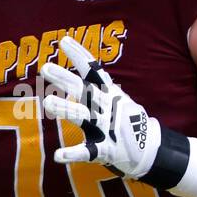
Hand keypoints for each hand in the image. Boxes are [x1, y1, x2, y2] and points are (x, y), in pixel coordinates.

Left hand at [39, 35, 159, 177]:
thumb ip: (98, 83)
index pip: (94, 71)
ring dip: (66, 109)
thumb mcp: (116, 97)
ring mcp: (106, 129)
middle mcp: (106, 108)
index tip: (64, 41)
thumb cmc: (126, 120)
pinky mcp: (105, 150)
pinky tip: (58, 155)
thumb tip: (82, 61)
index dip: (80, 56)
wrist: (150, 149)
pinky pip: (87, 152)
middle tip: (46, 68)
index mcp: (109, 94)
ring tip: (47, 102)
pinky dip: (73, 154)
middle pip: (84, 90)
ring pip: (84, 117)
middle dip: (65, 79)